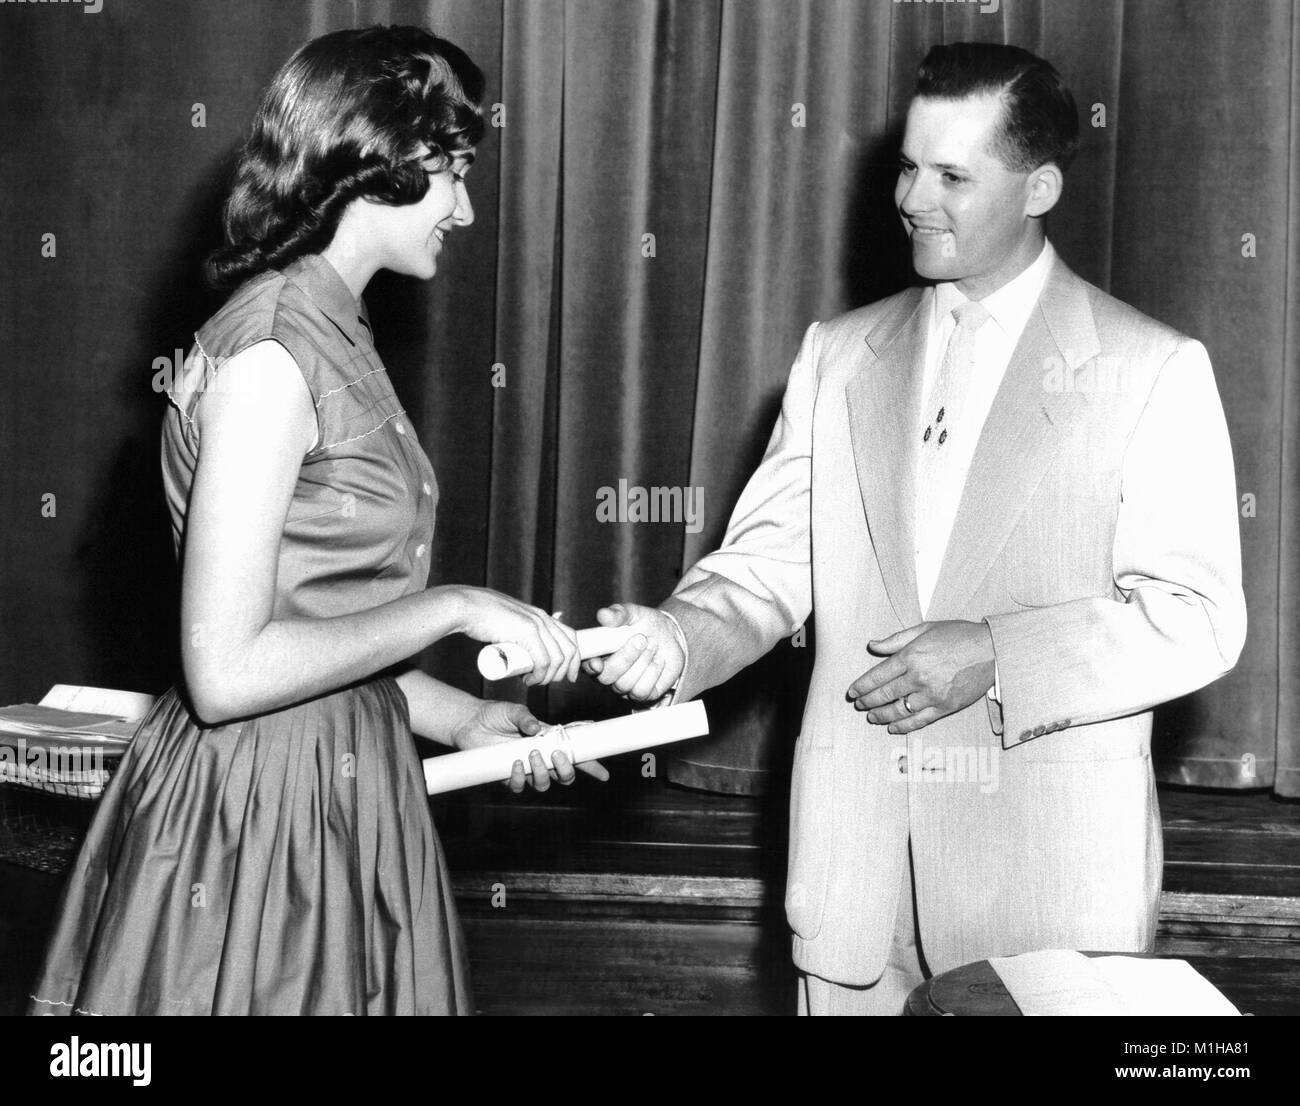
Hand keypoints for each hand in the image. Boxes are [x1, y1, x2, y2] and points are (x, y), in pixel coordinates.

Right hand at [445, 586, 579, 685]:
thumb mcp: (508, 621)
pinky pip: (544, 660)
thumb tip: (523, 647)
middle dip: (563, 672)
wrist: (467, 607)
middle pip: (569, 649)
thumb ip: (516, 628)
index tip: (568, 677)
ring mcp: (536, 623)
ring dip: (548, 677)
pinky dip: (540, 675)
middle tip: (546, 683)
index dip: (574, 660)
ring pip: (557, 658)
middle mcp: (543, 618)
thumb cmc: (482, 617)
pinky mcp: (526, 631)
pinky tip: (530, 680)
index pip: (571, 637)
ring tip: (533, 682)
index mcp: (542, 616)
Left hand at [448, 699, 609, 793]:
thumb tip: (537, 730)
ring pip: (545, 784)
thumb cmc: (497, 714)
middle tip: (556, 755)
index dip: (590, 766)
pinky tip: (515, 764)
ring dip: (542, 772)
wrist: (472, 721)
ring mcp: (526, 768)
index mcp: (549, 741)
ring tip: (531, 755)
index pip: (574, 755)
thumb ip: (527, 719)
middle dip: (566, 770)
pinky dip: (520, 778)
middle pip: (564, 776)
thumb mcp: (515, 710)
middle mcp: (540, 757)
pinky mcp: (508, 775)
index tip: (603, 774)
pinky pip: (520, 786)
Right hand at [583, 602, 684, 702]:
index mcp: (598, 654)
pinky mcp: (643, 694)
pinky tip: (659, 660)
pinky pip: (641, 692)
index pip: (586, 665)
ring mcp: (625, 686)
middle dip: (625, 658)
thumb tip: (603, 615)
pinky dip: (653, 673)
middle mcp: (608, 673)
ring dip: (642, 662)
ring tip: (652, 644)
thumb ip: (618, 614)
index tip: (598, 662)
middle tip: (641, 638)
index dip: (589, 666)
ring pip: (624, 685)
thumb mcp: (633, 613)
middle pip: (606, 677)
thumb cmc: (645, 623)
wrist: (670, 634)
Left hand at [846, 620, 995, 734]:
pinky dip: (903, 726)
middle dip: (868, 701)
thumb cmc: (958, 636)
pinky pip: (919, 721)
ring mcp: (932, 694)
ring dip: (881, 715)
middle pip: (884, 695)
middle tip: (858, 705)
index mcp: (911, 656)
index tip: (852, 692)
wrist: (992, 650)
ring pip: (898, 710)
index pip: (878, 676)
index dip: (861, 686)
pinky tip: (892, 727)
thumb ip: (895, 639)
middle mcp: (918, 677)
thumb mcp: (924, 629)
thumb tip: (872, 645)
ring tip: (871, 717)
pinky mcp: (945, 707)